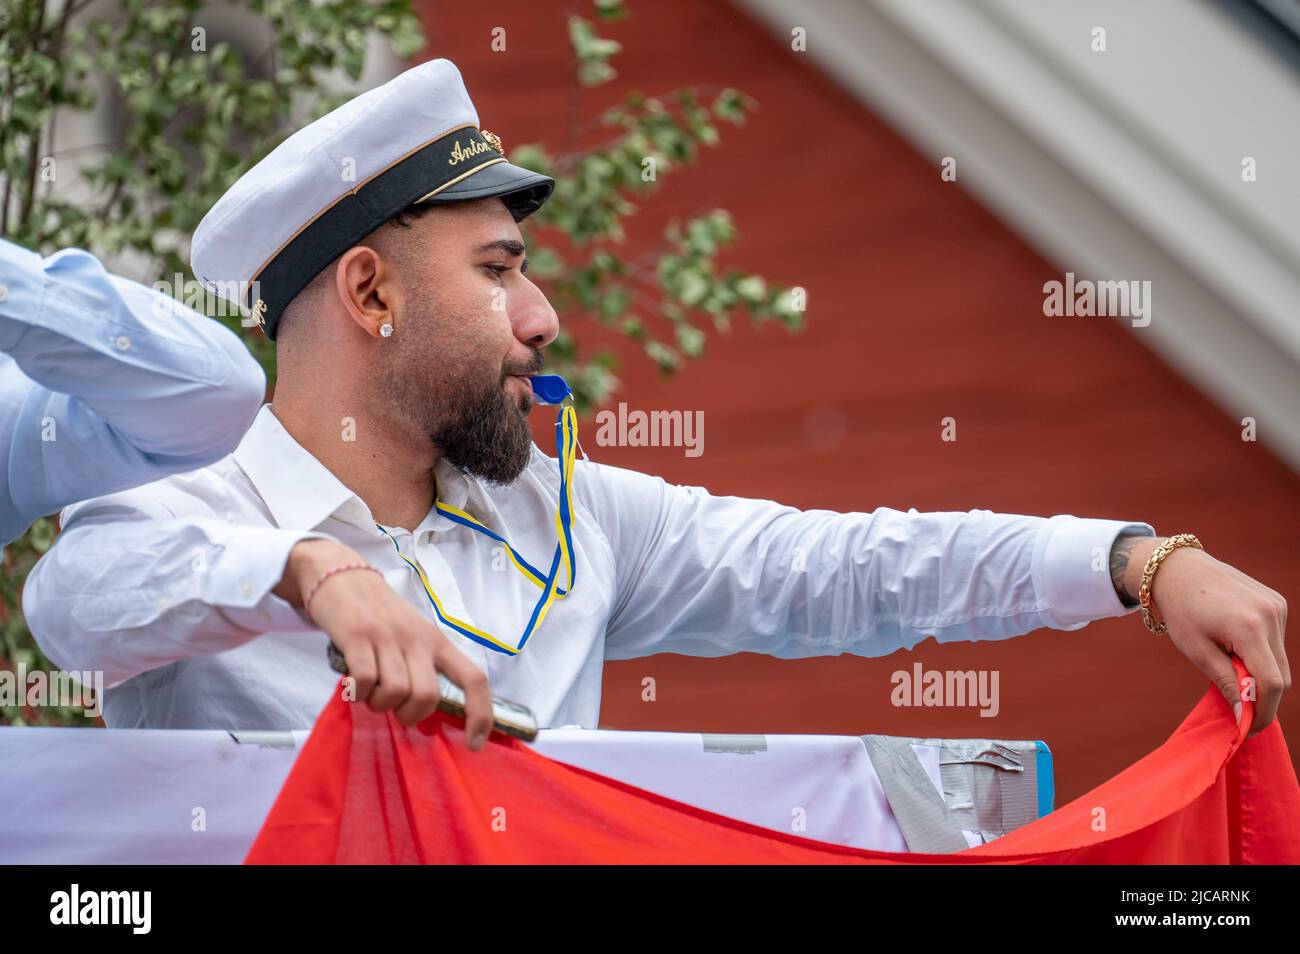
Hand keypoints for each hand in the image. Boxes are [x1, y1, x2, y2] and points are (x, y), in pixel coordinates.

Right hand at [273, 539, 493, 748]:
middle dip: (409, 716)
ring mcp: (388, 636)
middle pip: (427, 696)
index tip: (473, 744)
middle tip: (393, 708)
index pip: (474, 678)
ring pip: (396, 692)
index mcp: (437, 641)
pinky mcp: (357, 636)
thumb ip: (422, 668)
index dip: (480, 714)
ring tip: (370, 693)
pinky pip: (365, 680)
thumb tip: (426, 714)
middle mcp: (418, 638)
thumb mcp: (413, 635)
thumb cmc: (380, 615)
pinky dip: (358, 693)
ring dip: (380, 705)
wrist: (341, 576)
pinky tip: (353, 685)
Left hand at [1117, 536, 1289, 735]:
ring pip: (1280, 659)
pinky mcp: (1277, 602)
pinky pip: (1277, 641)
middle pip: (1280, 673)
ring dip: (1261, 672)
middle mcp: (1270, 615)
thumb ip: (1225, 683)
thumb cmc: (1181, 611)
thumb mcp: (1196, 650)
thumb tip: (1244, 716)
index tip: (1248, 727)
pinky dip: (1262, 653)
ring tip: (1230, 666)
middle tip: (1238, 705)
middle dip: (1262, 695)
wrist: (1180, 569)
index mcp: (1249, 627)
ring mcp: (1277, 606)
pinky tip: (1237, 646)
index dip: (1263, 710)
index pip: (1270, 682)